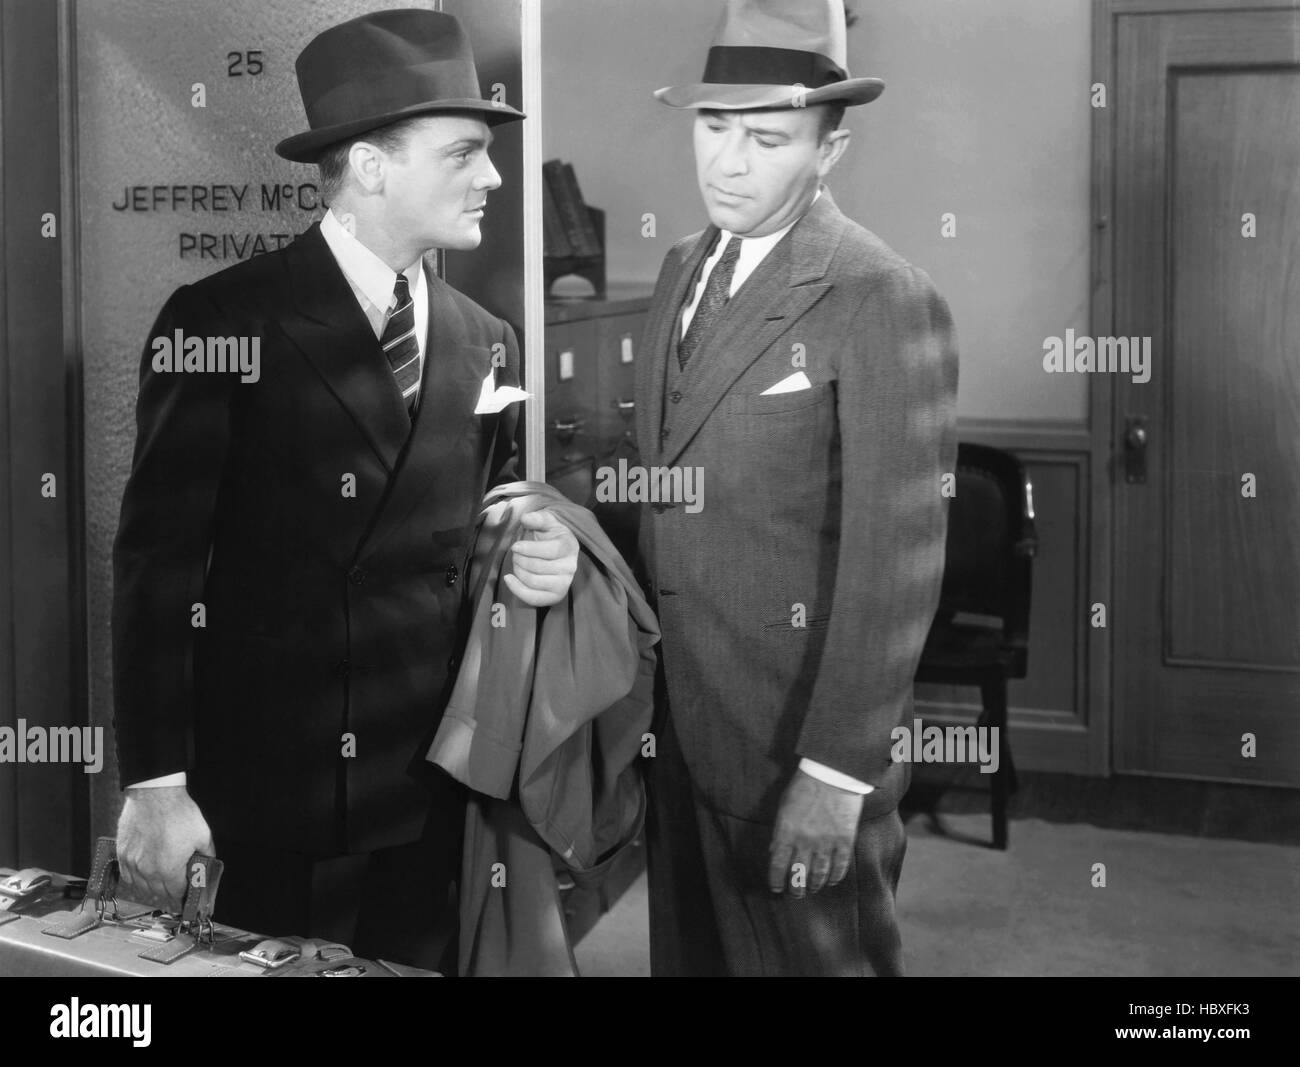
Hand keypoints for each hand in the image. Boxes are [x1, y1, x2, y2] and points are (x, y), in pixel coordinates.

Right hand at [116, 786, 213, 910]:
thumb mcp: (203, 835)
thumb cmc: (178, 813)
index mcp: (169, 870)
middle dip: (169, 892)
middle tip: (175, 888)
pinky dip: (135, 879)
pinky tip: (142, 875)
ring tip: (160, 883)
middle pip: (158, 892)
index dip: (183, 894)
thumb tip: (207, 864)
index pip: (176, 893)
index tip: (186, 893)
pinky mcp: (122, 853)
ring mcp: (132, 863)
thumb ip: (206, 855)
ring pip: (140, 887)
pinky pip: (126, 875)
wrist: (155, 795)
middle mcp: (148, 871)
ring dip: (151, 888)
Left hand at [503, 509, 578, 606]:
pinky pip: (533, 598)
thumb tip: (525, 518)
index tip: (515, 546)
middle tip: (515, 554)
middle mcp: (570, 567)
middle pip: (538, 567)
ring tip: (516, 563)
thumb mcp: (546, 523)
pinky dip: (517, 589)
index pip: (551, 550)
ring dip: (518, 571)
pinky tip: (508, 578)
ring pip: (533, 581)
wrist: (557, 553)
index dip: (530, 549)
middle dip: (520, 559)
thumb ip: (537, 518)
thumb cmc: (550, 537)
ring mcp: (564, 584)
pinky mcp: (555, 597)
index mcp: (569, 546)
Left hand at [768, 768, 863, 896]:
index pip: (778, 866)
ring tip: (812, 889)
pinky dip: (836, 876)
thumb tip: (774, 852)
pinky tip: (832, 880)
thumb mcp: (783, 807)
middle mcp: (805, 841)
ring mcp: (826, 842)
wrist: (832, 773)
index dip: (776, 881)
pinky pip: (840, 866)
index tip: (777, 888)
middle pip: (798, 875)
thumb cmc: (804, 787)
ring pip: (819, 875)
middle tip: (796, 893)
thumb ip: (779, 831)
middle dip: (795, 889)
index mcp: (786, 832)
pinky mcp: (844, 840)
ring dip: (814, 885)